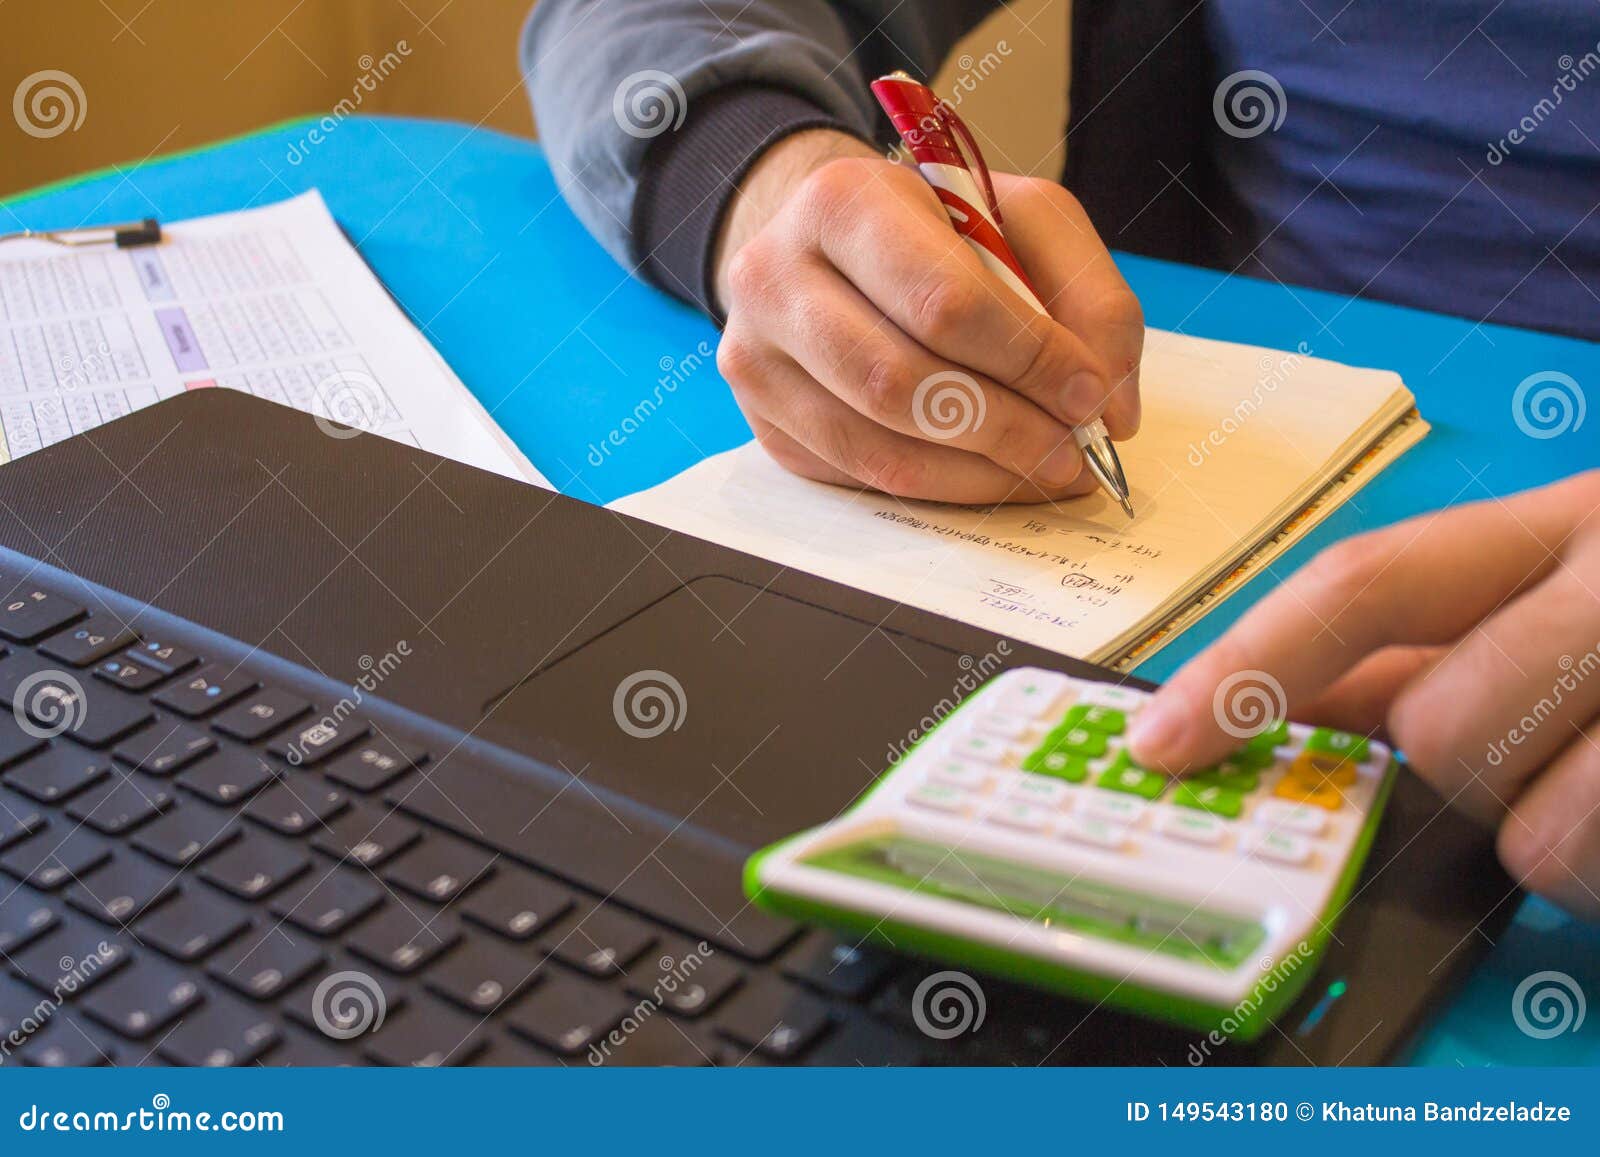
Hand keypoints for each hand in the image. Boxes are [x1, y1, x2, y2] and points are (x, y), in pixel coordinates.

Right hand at [712, 130, 1142, 503]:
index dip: (1027, 358)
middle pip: (900, 382)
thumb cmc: (934, 231)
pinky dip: (942, 489)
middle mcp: (774, 277)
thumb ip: (1084, 293)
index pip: (942, 300)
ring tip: (1044, 469)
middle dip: (1006, 427)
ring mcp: (756, 358)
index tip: (1089, 394)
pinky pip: (861, 477)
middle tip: (1072, 451)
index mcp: (842, 202)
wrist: (830, 248)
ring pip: (878, 445)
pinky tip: (990, 474)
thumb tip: (1109, 404)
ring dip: (979, 473)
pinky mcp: (765, 423)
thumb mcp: (1019, 220)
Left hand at [1128, 471, 1599, 917]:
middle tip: (1522, 748)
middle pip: (1431, 721)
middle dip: (1449, 763)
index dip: (1244, 669)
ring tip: (1587, 774)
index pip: (1359, 586)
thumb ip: (1404, 648)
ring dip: (1528, 822)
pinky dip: (1588, 869)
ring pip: (1505, 809)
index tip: (1159, 739)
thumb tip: (1244, 702)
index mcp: (1550, 528)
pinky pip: (1573, 857)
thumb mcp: (1540, 606)